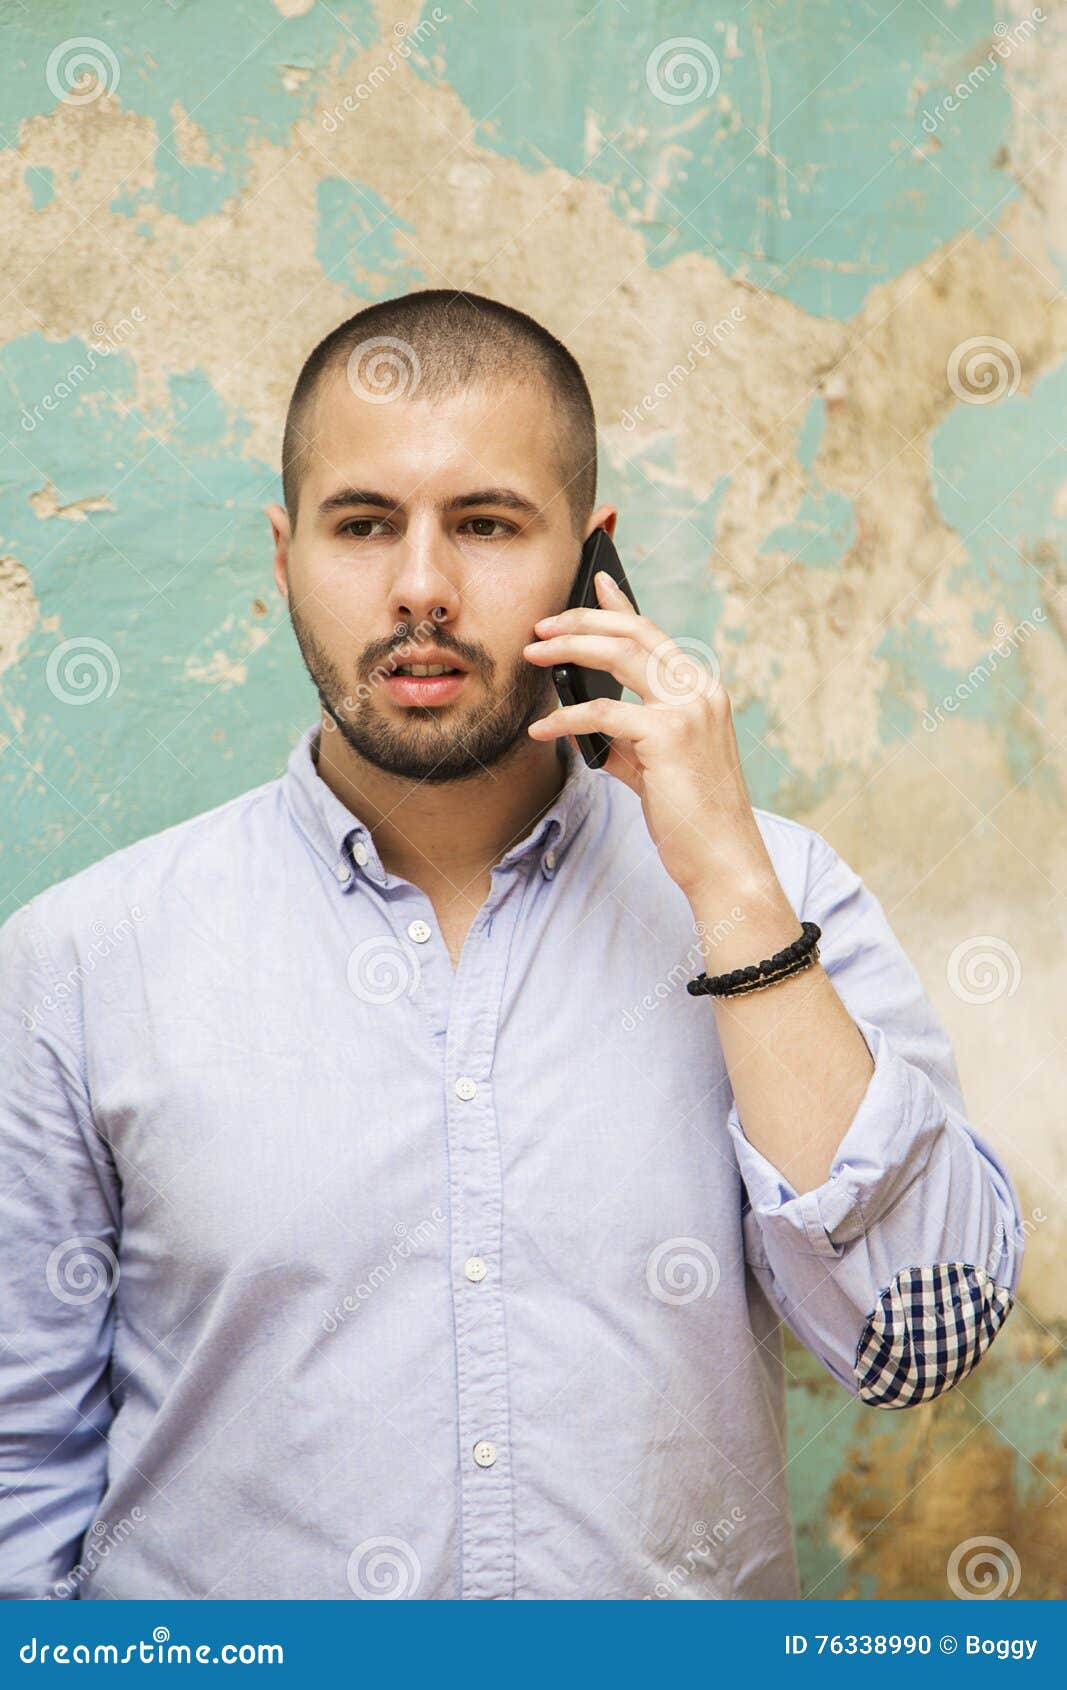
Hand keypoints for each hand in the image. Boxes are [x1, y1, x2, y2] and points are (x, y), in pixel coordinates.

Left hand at [523, 570, 778, 900]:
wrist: (722, 857)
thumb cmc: (689, 817)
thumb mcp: (652, 766)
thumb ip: (622, 736)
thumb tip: (577, 718)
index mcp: (701, 691)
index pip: (654, 634)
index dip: (620, 606)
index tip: (594, 582)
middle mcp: (699, 691)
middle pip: (632, 634)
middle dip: (580, 622)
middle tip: (539, 626)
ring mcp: (688, 709)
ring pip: (618, 656)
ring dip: (567, 649)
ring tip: (531, 655)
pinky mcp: (668, 736)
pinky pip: (602, 713)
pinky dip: (565, 717)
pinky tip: (541, 728)